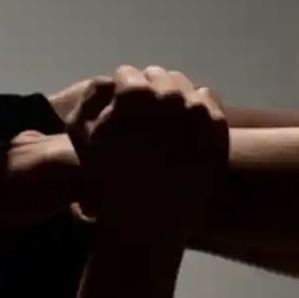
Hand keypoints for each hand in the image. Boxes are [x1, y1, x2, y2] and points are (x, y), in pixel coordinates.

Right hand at [67, 66, 228, 243]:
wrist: (149, 222)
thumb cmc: (108, 182)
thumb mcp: (80, 135)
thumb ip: (92, 95)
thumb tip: (113, 79)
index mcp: (136, 94)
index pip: (128, 75)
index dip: (121, 95)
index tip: (121, 117)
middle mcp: (170, 96)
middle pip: (158, 77)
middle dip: (149, 94)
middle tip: (144, 123)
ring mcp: (198, 112)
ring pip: (185, 86)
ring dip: (173, 99)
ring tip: (164, 128)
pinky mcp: (218, 127)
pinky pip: (208, 102)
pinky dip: (196, 110)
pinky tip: (184, 132)